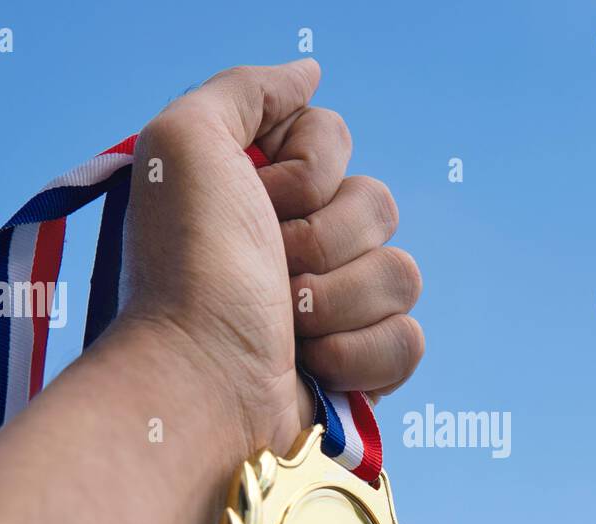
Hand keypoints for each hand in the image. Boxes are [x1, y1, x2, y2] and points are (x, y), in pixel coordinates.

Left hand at [119, 58, 423, 463]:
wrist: (198, 379)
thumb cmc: (185, 266)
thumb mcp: (186, 143)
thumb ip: (246, 90)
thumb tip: (311, 71)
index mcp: (266, 188)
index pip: (336, 140)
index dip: (304, 174)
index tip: (255, 204)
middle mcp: (303, 241)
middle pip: (380, 206)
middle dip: (323, 243)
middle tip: (269, 273)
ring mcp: (337, 306)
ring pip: (403, 274)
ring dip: (339, 303)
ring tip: (285, 326)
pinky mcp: (361, 365)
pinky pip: (410, 339)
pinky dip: (363, 355)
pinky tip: (314, 367)